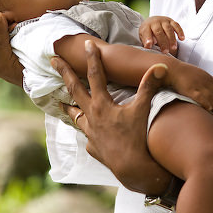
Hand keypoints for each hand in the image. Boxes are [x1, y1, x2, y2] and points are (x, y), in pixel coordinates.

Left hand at [51, 40, 172, 195]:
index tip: (87, 44)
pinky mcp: (93, 148)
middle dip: (64, 73)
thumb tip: (159, 66)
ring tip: (62, 102)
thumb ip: (149, 87)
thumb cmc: (138, 138)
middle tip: (53, 60)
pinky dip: (89, 132)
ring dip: (69, 107)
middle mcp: (91, 116)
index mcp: (102, 104)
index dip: (92, 58)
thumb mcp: (143, 110)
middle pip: (74, 89)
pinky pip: (88, 137)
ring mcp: (90, 133)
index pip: (95, 75)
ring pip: (75, 116)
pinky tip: (91, 133)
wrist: (133, 168)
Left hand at [139, 16, 183, 54]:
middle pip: (159, 32)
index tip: (149, 46)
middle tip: (165, 51)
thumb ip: (145, 41)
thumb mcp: (143, 36)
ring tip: (173, 48)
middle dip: (163, 42)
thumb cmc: (148, 31)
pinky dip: (180, 32)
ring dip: (172, 39)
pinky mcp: (171, 21)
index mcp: (146, 26)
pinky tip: (182, 39)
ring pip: (169, 29)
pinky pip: (177, 26)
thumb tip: (148, 46)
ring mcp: (164, 21)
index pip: (147, 32)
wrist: (152, 21)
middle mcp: (155, 22)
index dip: (148, 39)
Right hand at [168, 61, 212, 114]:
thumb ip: (202, 78)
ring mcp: (198, 85)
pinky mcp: (191, 90)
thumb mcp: (195, 72)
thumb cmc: (181, 71)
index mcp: (206, 75)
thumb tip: (205, 85)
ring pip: (211, 97)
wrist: (172, 69)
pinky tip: (208, 109)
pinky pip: (202, 99)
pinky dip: (207, 104)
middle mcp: (204, 80)